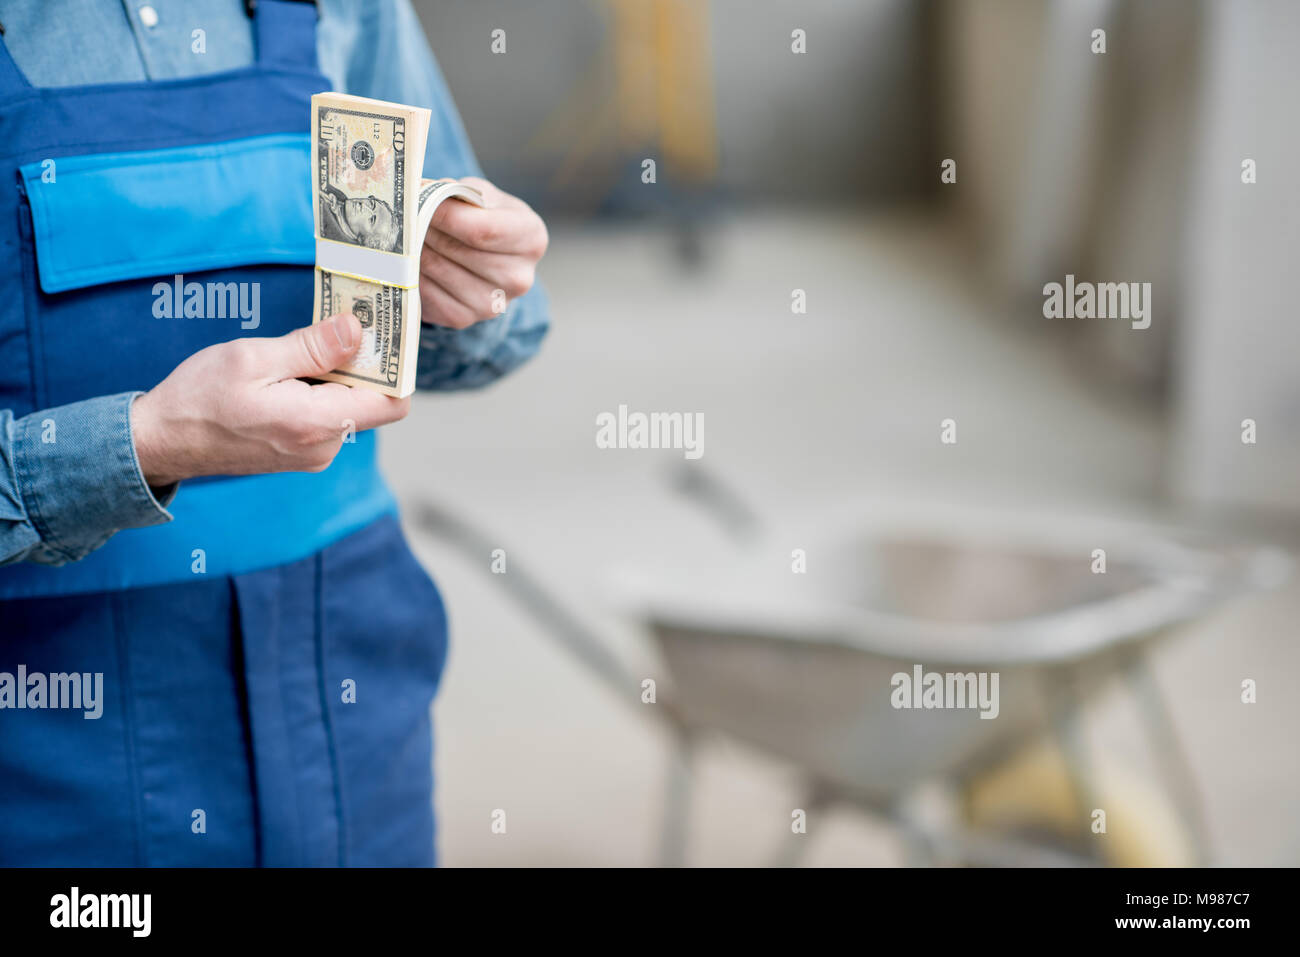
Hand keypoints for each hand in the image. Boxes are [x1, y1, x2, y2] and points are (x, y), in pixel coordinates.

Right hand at [131, 314, 409, 486]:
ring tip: (298, 351)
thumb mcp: (253, 359)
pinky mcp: (302, 452)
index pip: (393, 402)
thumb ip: (312, 348)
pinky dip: (320, 390)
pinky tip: (289, 373)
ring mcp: (314, 454)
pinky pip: (328, 416)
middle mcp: (325, 447)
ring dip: (335, 375)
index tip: (382, 332)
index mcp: (317, 425)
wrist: (161, 441)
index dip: (396, 365)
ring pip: (349, 405)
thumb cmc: (198, 399)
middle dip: (360, 362)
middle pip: (373, 400)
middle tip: (337, 324)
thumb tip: (357, 331)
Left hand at [419, 176, 547, 329]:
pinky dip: (413, 271)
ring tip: (409, 232)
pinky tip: (413, 257)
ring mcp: (492, 304)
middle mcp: (519, 277)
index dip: (444, 214)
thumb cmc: (486, 219)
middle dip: (425, 227)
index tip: (419, 198)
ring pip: (437, 268)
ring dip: (415, 247)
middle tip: (408, 213)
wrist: (489, 260)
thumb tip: (421, 193)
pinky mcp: (463, 318)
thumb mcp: (482, 197)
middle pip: (457, 249)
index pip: (482, 230)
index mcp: (532, 239)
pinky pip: (426, 291)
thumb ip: (458, 194)